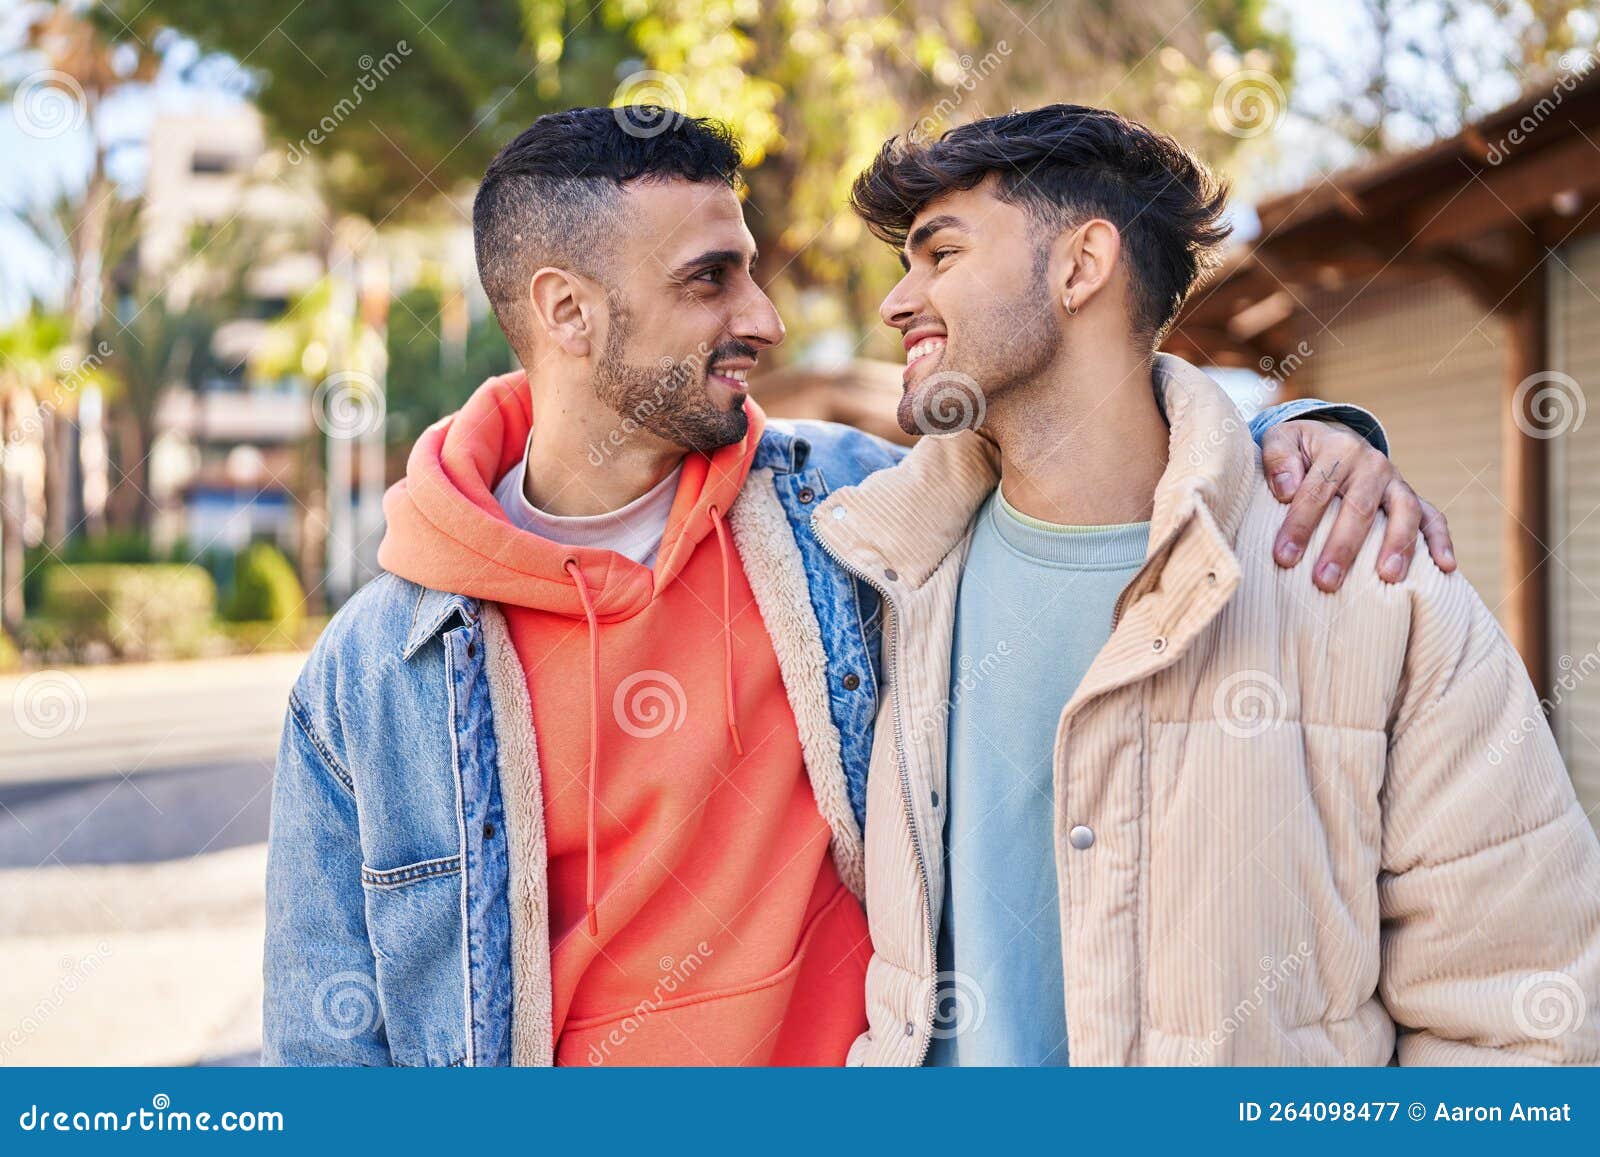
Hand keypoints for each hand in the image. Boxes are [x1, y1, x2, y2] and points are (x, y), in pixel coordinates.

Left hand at [1260, 419, 1456, 592]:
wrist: (1332, 441)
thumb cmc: (1300, 451)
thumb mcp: (1280, 441)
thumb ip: (1278, 459)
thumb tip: (1286, 489)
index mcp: (1339, 449)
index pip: (1317, 490)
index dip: (1300, 525)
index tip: (1284, 557)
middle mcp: (1372, 464)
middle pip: (1360, 507)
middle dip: (1343, 547)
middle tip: (1325, 581)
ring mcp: (1396, 482)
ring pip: (1404, 512)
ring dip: (1397, 546)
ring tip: (1387, 578)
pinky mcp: (1411, 499)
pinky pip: (1433, 518)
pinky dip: (1441, 540)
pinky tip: (1445, 567)